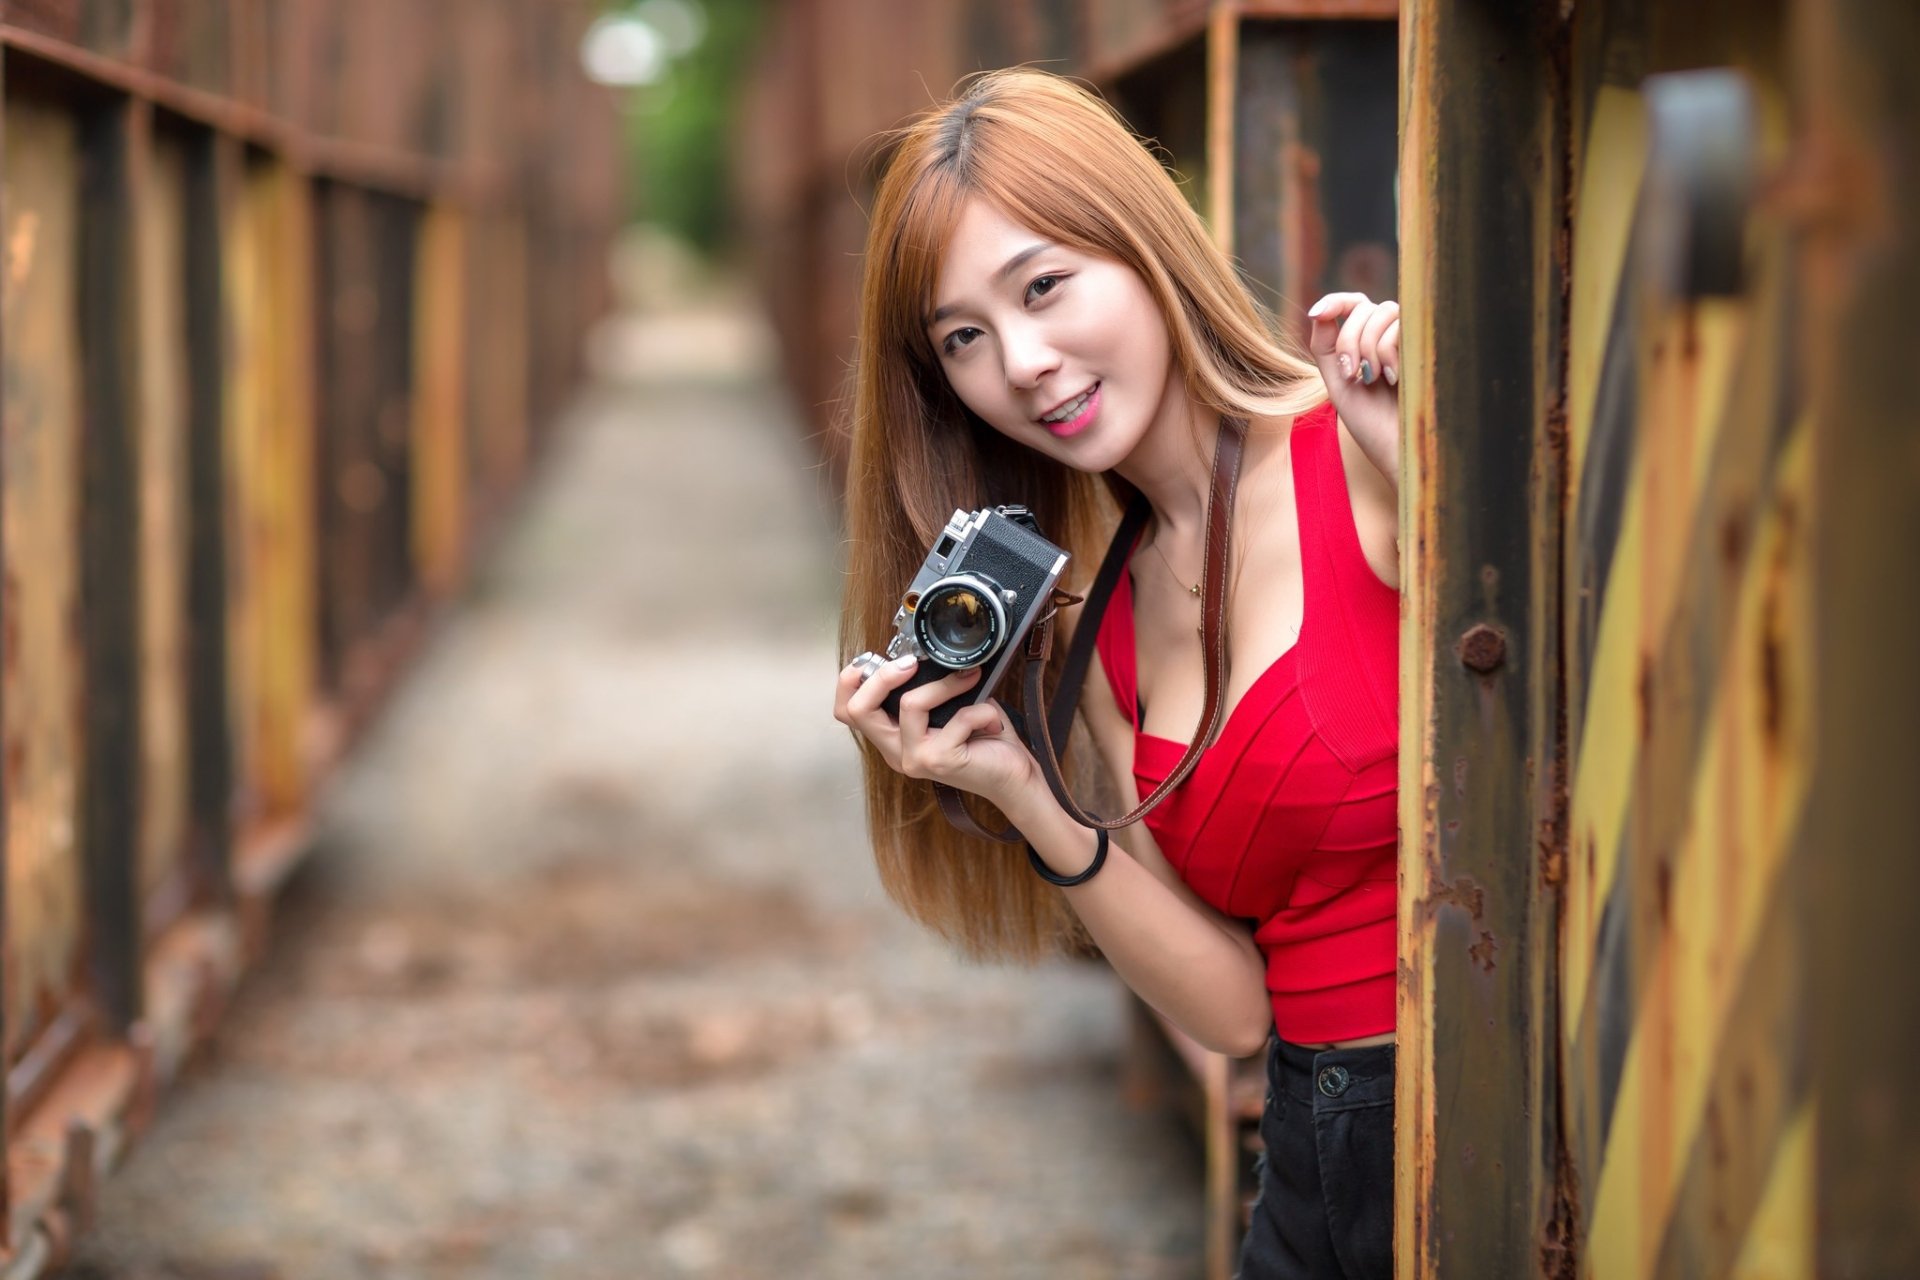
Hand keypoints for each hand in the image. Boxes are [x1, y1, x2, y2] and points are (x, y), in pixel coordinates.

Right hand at [833, 655, 1039, 811]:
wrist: (1012, 778)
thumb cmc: (982, 740)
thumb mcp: (947, 708)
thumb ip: (929, 687)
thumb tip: (928, 654)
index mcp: (892, 738)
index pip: (847, 711)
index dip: (850, 681)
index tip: (875, 659)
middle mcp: (896, 752)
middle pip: (859, 710)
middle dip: (883, 676)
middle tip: (912, 662)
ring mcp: (915, 759)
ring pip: (911, 704)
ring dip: (945, 684)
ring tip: (970, 679)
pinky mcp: (941, 762)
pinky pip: (958, 717)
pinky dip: (981, 710)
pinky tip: (992, 720)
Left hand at [1306, 292, 1399, 468]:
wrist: (1400, 448)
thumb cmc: (1372, 421)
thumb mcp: (1338, 382)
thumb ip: (1325, 346)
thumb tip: (1318, 312)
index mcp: (1371, 340)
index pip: (1355, 303)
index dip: (1335, 301)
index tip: (1316, 314)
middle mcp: (1393, 333)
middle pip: (1363, 307)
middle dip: (1349, 339)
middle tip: (1352, 375)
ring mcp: (1414, 337)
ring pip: (1383, 311)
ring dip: (1369, 346)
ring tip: (1376, 379)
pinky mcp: (1431, 342)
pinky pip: (1401, 325)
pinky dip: (1388, 351)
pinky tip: (1396, 378)